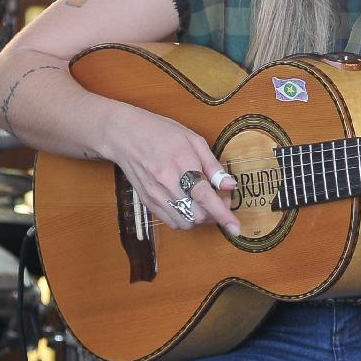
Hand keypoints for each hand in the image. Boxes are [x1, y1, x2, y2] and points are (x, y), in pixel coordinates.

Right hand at [103, 105, 239, 235]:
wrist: (125, 135)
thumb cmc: (162, 133)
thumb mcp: (193, 140)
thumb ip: (213, 165)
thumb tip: (230, 185)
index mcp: (182, 164)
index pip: (205, 196)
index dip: (223, 214)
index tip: (235, 227)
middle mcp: (166, 183)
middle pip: (197, 215)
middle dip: (214, 213)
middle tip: (219, 198)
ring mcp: (155, 195)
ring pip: (184, 223)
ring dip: (199, 218)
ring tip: (203, 201)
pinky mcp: (147, 202)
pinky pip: (171, 221)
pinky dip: (184, 218)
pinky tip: (187, 203)